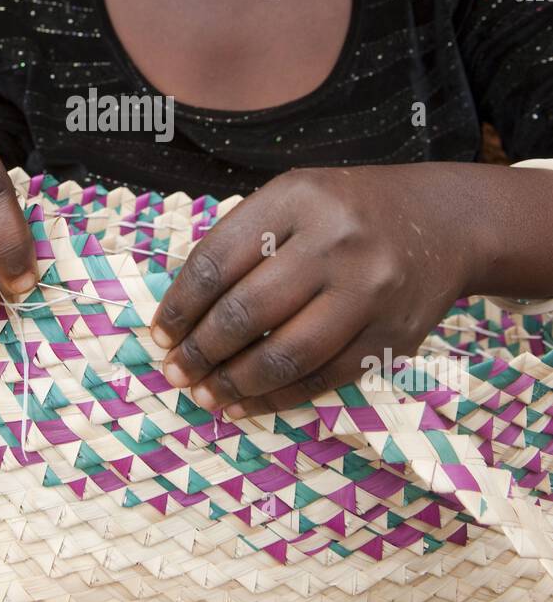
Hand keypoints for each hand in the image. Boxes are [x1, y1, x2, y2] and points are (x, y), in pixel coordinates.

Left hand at [149, 164, 475, 416]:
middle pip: (247, 311)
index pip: (218, 260)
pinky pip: (322, 377)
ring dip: (233, 383)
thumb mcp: (293, 199)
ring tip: (203, 395)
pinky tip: (247, 403)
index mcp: (297, 198)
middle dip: (199, 351)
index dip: (181, 305)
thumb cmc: (344, 212)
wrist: (442, 223)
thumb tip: (182, 313)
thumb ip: (241, 241)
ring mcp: (369, 291)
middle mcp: (336, 241)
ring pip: (285, 354)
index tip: (159, 333)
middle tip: (174, 372)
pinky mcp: (391, 336)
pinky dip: (277, 397)